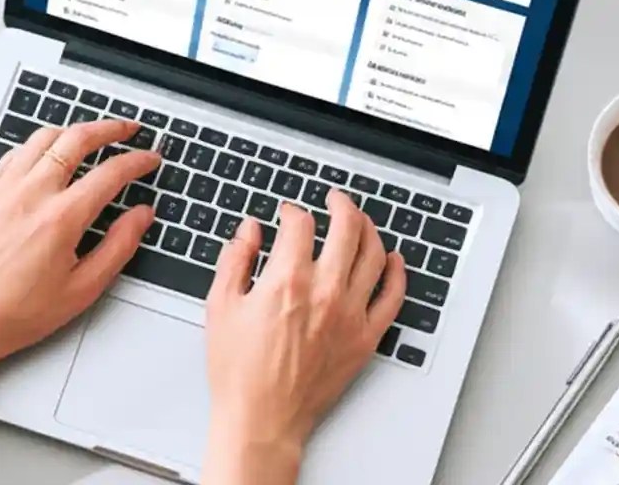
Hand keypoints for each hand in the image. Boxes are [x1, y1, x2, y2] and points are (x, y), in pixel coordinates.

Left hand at [0, 119, 160, 369]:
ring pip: (43, 138)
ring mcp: (3, 192)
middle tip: (128, 129)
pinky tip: (49, 154)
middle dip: (109, 129)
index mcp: (60, 219)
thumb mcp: (84, 288)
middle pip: (76, 140)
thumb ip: (119, 246)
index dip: (137, 161)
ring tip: (91, 134)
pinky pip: (15, 154)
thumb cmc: (18, 312)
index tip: (149, 159)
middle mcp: (30, 197)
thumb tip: (142, 216)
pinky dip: (39, 146)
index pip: (110, 174)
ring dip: (73, 130)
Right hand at [203, 193, 405, 484]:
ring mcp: (350, 314)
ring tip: (361, 221)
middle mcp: (325, 292)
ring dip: (369, 229)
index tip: (288, 214)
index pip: (301, 224)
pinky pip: (392, 296)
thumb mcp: (220, 307)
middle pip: (347, 228)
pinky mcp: (366, 337)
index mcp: (287, 281)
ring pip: (375, 254)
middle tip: (335, 199)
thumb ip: (236, 261)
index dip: (293, 212)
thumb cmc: (239, 372)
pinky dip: (397, 272)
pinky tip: (393, 260)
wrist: (262, 419)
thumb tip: (249, 231)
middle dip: (341, 205)